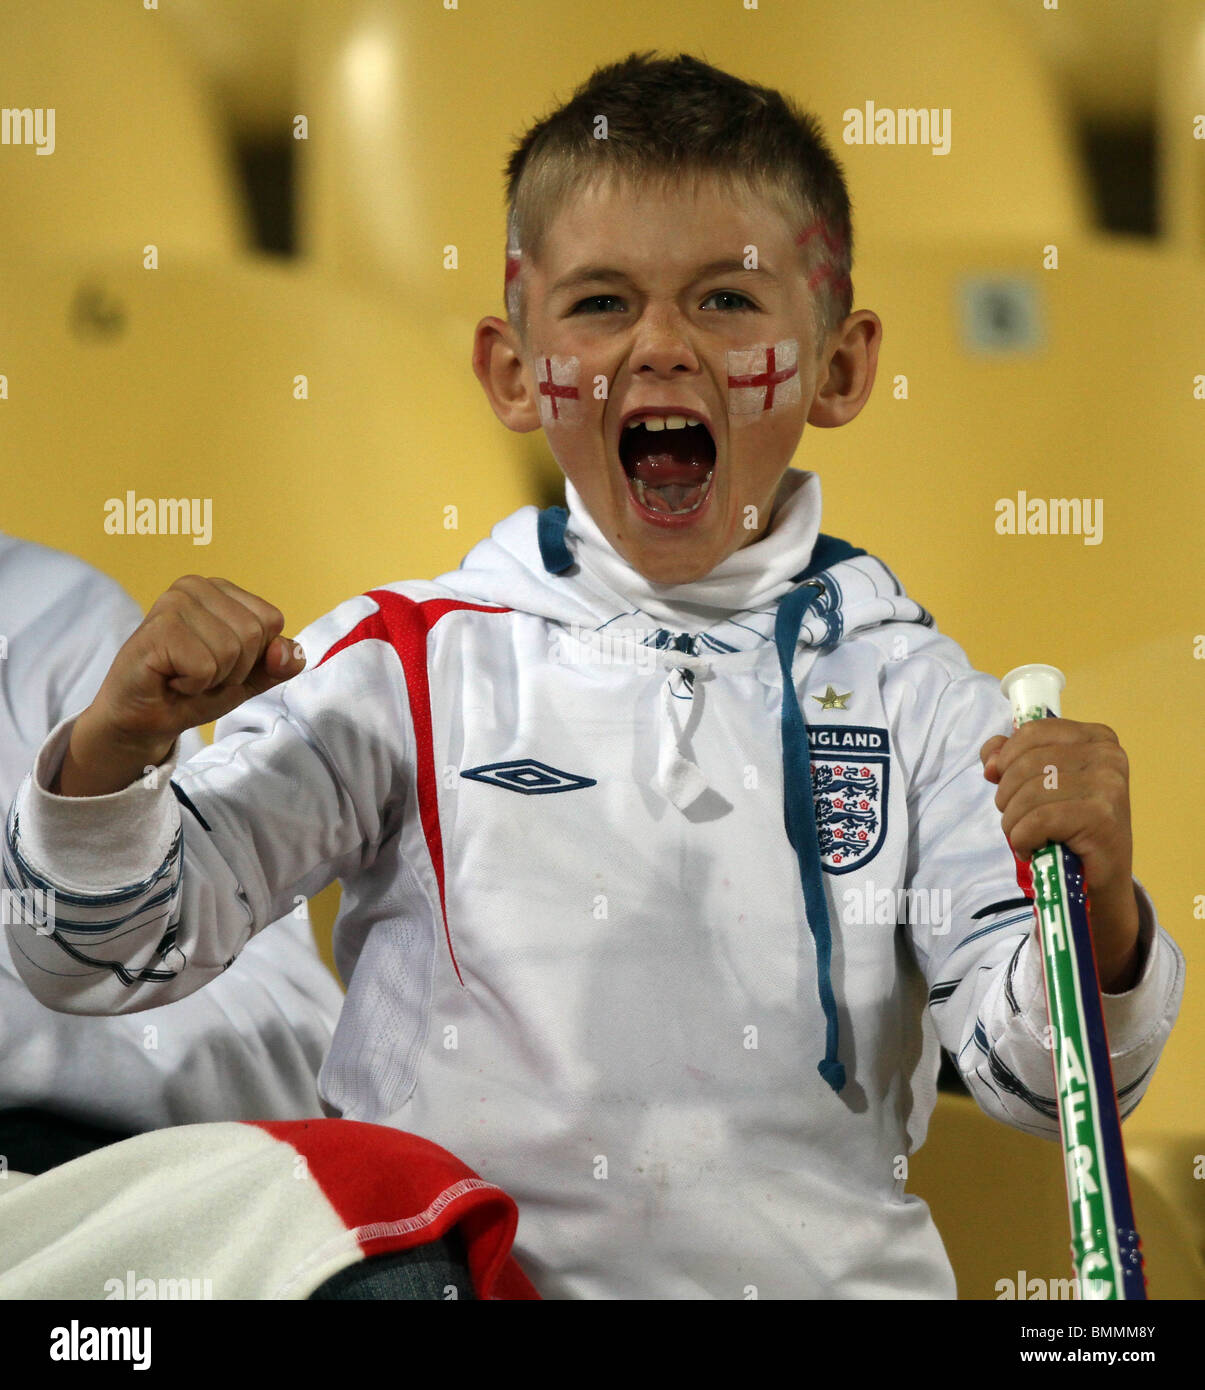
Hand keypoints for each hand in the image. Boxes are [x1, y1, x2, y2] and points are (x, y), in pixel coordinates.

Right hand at [58, 576, 305, 797]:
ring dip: (213, 679)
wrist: (143, 720)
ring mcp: (173, 603)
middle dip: (234, 669)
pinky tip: (170, 680)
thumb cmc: (192, 692)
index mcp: (219, 589)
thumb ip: (276, 664)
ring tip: (184, 676)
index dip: (254, 656)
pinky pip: (206, 667)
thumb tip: (291, 653)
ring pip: (232, 651)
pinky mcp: (159, 629)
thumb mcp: (247, 678)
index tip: (220, 665)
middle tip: (199, 674)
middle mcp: (194, 586)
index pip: (272, 620)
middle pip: (254, 635)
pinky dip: (194, 685)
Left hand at [980, 719, 1140, 992]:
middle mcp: (1108, 756)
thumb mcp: (1041, 785)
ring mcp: (1108, 785)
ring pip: (1029, 793)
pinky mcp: (1101, 818)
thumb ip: (1013, 759)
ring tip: (1024, 837)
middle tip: (1016, 820)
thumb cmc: (1069, 829)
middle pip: (1026, 763)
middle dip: (1007, 796)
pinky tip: (1031, 850)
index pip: (1032, 733)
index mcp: (1096, 738)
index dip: (1005, 757)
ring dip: (1012, 821)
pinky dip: (1023, 839)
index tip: (998, 780)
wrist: (1100, 882)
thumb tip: (989, 756)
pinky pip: (1037, 820)